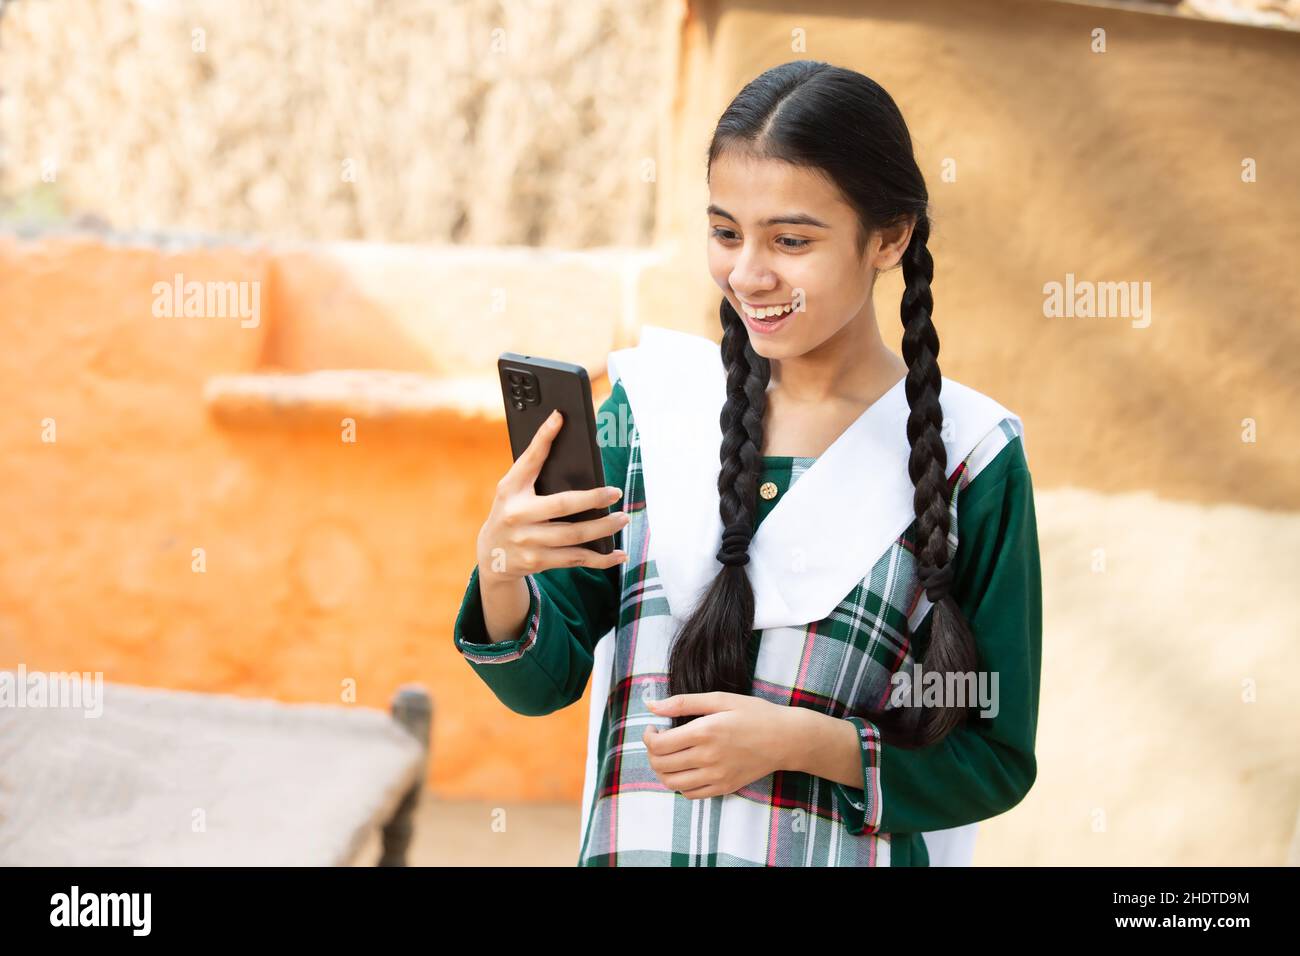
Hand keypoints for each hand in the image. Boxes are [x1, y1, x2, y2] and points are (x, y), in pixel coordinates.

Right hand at [476, 407, 629, 579]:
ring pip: (574, 536)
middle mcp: (516, 515)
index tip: (560, 417)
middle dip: (593, 499)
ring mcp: (527, 541)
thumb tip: (561, 429)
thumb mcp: (513, 488)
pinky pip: (575, 559)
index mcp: (509, 489)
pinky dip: (600, 558)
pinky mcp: (538, 562)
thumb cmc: (511, 510)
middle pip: (562, 505)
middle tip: (616, 492)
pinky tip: (618, 554)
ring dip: (603, 528)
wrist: (491, 555)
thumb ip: (534, 466)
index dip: (543, 437)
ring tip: (622, 518)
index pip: (529, 459)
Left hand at [642, 692, 798, 798]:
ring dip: (662, 770)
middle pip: (660, 765)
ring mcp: (716, 776)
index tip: (654, 727)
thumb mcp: (720, 698)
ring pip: (671, 783)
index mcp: (705, 731)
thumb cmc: (754, 714)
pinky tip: (686, 768)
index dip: (647, 736)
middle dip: (651, 752)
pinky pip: (690, 794)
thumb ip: (683, 702)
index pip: (658, 745)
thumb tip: (650, 705)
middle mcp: (708, 757)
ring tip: (670, 756)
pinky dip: (680, 783)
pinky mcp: (724, 788)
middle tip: (659, 740)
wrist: (786, 739)